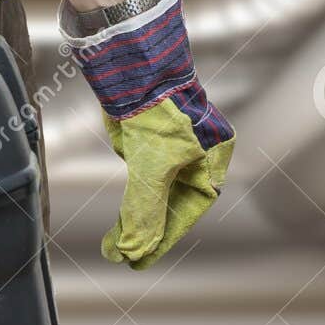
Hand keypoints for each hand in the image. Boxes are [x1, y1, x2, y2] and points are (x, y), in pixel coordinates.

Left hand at [60, 0, 234, 269]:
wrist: (132, 63)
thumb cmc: (156, 107)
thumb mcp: (153, 165)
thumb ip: (144, 209)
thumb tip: (133, 249)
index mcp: (212, 160)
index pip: (189, 210)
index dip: (165, 238)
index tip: (141, 261)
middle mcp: (194, 156)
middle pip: (171, 205)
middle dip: (147, 233)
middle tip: (122, 257)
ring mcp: (169, 148)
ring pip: (153, 194)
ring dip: (135, 220)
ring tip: (113, 246)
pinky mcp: (145, 140)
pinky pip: (139, 178)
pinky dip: (129, 200)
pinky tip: (118, 218)